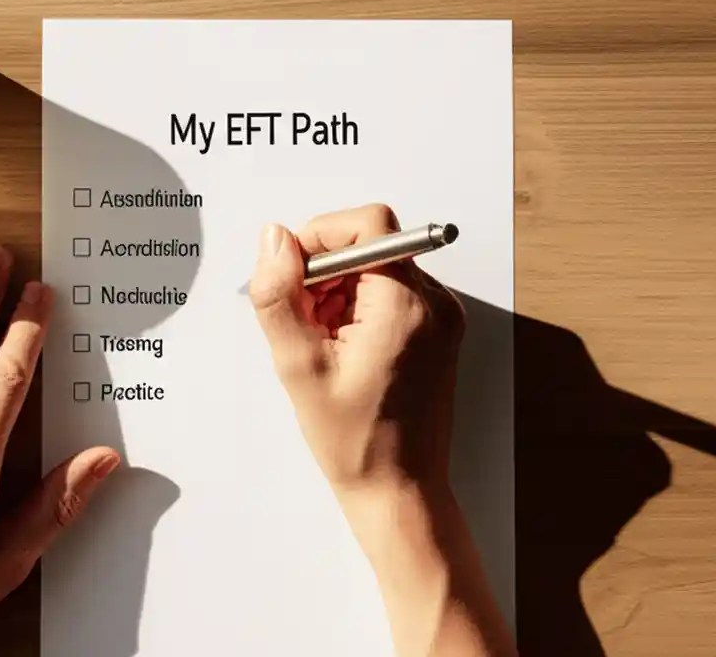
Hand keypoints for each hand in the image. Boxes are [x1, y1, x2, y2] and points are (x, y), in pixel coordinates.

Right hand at [251, 207, 515, 656]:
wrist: (398, 490)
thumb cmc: (355, 441)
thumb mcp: (298, 366)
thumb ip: (279, 294)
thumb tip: (274, 238)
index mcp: (407, 306)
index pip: (367, 225)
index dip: (320, 238)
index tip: (292, 276)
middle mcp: (435, 303)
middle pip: (370, 245)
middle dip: (325, 274)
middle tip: (304, 325)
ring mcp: (441, 317)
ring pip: (378, 268)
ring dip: (339, 293)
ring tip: (324, 346)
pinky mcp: (438, 331)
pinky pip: (392, 293)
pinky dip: (359, 308)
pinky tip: (343, 351)